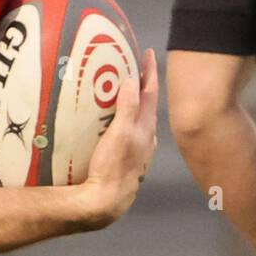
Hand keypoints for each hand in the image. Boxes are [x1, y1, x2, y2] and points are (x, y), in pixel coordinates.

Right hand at [79, 48, 157, 228]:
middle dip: (143, 87)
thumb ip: (128, 108)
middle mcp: (146, 139)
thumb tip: (132, 80)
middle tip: (133, 69)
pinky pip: (129, 134)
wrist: (105, 202)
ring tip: (122, 93)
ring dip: (134, 105)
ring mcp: (138, 152)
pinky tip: (114, 126)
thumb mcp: (120, 134)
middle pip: (148, 106)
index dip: (149, 72)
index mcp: (146, 129)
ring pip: (140, 122)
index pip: (150, 93)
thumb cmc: (112, 168)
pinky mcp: (126, 162)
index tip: (147, 53)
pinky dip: (125, 122)